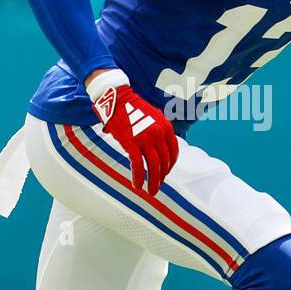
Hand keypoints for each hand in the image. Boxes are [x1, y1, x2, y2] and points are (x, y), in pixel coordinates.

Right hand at [90, 77, 177, 195]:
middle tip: (157, 186)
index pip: (173, 152)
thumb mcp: (153, 117)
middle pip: (164, 162)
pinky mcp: (132, 144)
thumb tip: (159, 148)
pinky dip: (138, 177)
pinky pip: (138, 166)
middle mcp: (158, 134)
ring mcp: (145, 139)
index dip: (170, 166)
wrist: (118, 98)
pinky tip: (136, 184)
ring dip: (153, 182)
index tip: (165, 173)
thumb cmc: (132, 108)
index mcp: (166, 127)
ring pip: (154, 167)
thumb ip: (159, 131)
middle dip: (161, 177)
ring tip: (150, 191)